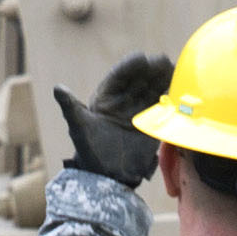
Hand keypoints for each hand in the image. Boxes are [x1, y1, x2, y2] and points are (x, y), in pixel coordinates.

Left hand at [56, 53, 172, 187]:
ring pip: (152, 92)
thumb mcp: (78, 127)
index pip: (119, 78)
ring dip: (162, 81)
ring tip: (174, 70)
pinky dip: (169, 99)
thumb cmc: (90, 152)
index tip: (141, 58)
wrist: (108, 177)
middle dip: (151, 71)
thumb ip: (70, 106)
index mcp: (105, 99)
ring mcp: (138, 113)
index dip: (130, 67)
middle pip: (138, 82)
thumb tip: (57, 88)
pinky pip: (161, 109)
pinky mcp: (150, 126)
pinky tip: (179, 90)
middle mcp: (123, 102)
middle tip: (163, 60)